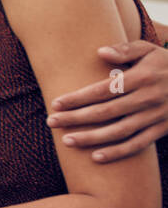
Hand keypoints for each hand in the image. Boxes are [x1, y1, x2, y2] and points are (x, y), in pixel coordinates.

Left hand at [48, 41, 167, 161]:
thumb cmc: (166, 64)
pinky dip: (117, 153)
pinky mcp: (163, 130)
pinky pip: (138, 145)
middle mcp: (149, 98)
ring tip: (67, 141)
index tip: (56, 103)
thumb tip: (100, 51)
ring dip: (91, 138)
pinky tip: (95, 157)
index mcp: (142, 77)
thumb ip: (125, 50)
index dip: (78, 98)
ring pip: (119, 132)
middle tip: (51, 122)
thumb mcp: (149, 51)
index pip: (103, 90)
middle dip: (76, 118)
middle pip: (106, 112)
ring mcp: (156, 116)